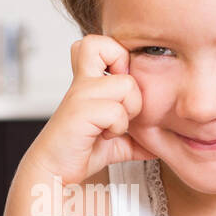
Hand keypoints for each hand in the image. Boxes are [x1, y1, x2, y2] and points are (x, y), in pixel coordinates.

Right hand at [22, 35, 153, 185]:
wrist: (54, 172)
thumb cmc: (80, 153)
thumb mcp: (115, 142)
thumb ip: (135, 136)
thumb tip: (161, 144)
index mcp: (88, 81)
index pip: (100, 43)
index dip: (119, 57)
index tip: (119, 88)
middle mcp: (82, 81)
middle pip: (103, 44)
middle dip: (127, 75)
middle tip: (120, 102)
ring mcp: (80, 94)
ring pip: (126, 84)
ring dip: (128, 110)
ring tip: (112, 126)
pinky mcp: (79, 111)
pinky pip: (117, 111)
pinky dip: (117, 128)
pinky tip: (103, 136)